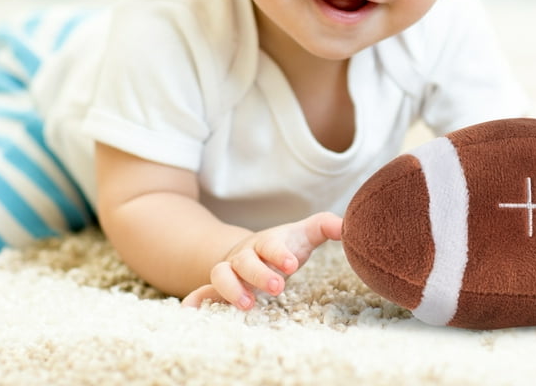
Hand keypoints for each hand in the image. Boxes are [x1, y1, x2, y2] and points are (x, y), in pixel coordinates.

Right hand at [180, 211, 342, 309]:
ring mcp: (230, 271)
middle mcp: (245, 255)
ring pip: (221, 275)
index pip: (270, 244)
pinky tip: (191, 310)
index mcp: (266, 242)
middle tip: (278, 288)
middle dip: (259, 274)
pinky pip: (203, 291)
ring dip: (231, 289)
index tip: (292, 265)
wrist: (256, 251)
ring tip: (248, 306)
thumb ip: (323, 226)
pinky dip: (196, 300)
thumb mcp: (303, 235)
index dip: (279, 253)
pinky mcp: (220, 287)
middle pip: (245, 261)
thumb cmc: (284, 245)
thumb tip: (345, 226)